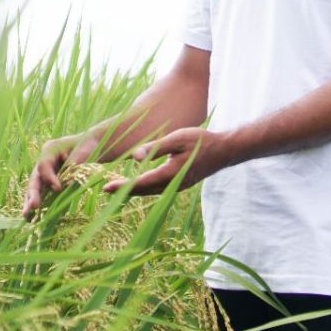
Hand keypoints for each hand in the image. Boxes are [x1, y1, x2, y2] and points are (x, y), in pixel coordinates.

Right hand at [21, 134, 95, 218]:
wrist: (90, 147)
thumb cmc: (87, 147)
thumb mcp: (83, 152)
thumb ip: (74, 165)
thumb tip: (66, 184)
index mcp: (49, 149)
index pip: (44, 165)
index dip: (49, 178)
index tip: (58, 189)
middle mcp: (44, 161)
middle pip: (35, 178)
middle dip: (33, 194)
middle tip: (33, 206)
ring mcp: (45, 172)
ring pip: (35, 187)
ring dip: (31, 202)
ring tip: (26, 216)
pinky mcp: (49, 182)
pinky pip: (42, 193)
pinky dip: (39, 204)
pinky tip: (33, 218)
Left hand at [102, 127, 229, 197]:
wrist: (224, 150)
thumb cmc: (201, 140)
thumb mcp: (177, 139)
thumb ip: (155, 148)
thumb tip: (134, 157)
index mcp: (170, 174)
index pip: (141, 183)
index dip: (122, 186)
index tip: (106, 188)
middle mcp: (173, 184)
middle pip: (144, 191)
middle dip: (124, 191)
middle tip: (106, 190)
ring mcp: (179, 186)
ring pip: (151, 191)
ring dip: (134, 190)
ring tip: (118, 188)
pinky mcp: (182, 183)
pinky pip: (159, 189)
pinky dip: (146, 187)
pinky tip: (140, 183)